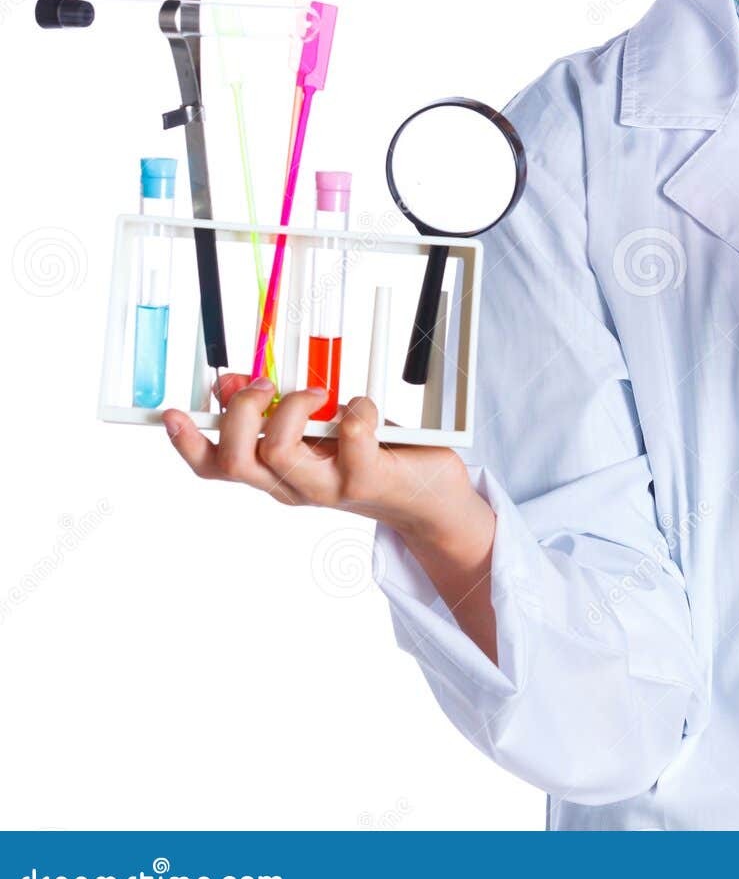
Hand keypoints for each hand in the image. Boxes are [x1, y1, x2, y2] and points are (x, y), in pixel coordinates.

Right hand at [162, 373, 484, 542]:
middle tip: (267, 385)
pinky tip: (365, 405)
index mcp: (275, 472)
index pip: (216, 466)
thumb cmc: (371, 453)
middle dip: (242, 412)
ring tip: (320, 392)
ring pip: (279, 453)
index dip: (187, 443)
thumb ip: (279, 407)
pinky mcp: (367, 478)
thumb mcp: (320, 427)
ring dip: (293, 407)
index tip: (171, 413)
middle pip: (237, 461)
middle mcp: (294, 486)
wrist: (427, 497)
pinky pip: (351, 436)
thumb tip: (236, 381)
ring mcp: (329, 487)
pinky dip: (356, 407)